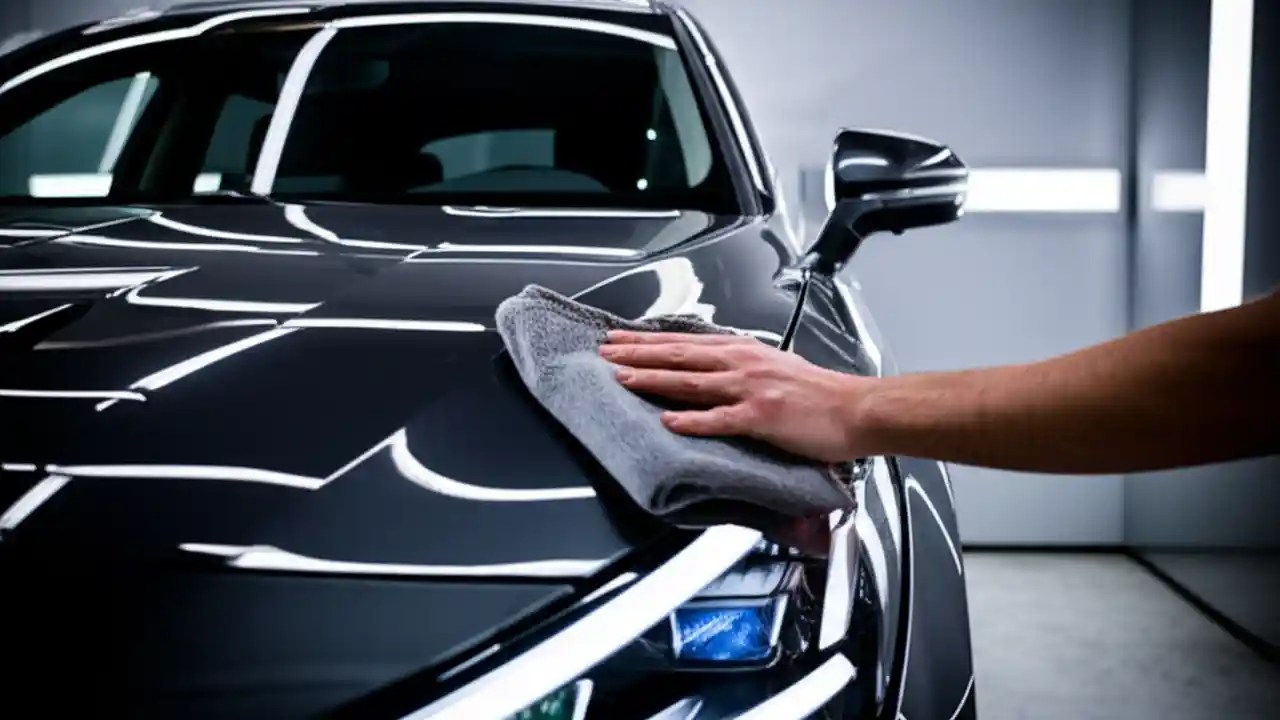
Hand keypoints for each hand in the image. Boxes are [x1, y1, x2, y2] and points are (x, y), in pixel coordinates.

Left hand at [599, 330, 869, 462]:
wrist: (854, 409)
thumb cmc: (817, 394)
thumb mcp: (773, 366)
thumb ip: (738, 366)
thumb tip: (706, 368)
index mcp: (743, 351)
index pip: (685, 342)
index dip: (648, 341)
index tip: (619, 340)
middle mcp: (742, 364)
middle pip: (680, 356)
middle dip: (638, 354)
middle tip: (605, 353)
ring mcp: (750, 390)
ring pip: (691, 382)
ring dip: (654, 379)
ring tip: (623, 379)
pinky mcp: (761, 417)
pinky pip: (720, 418)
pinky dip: (692, 420)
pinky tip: (668, 420)